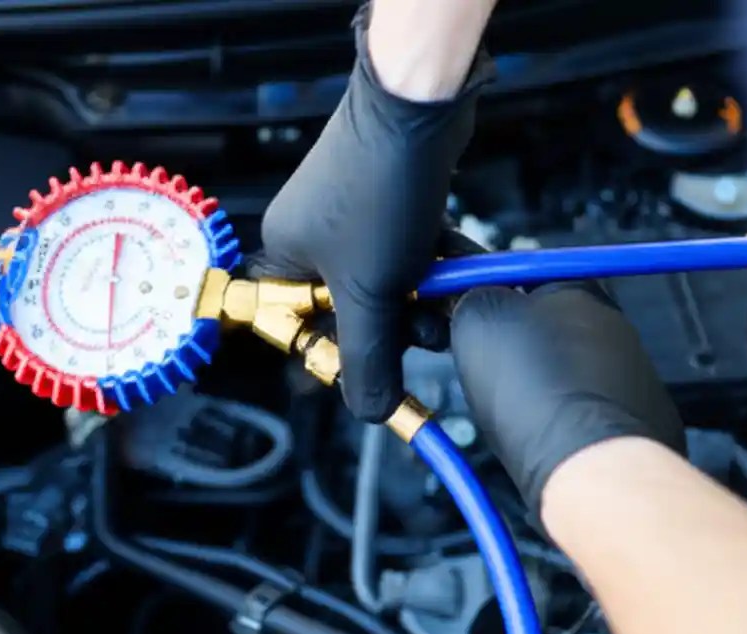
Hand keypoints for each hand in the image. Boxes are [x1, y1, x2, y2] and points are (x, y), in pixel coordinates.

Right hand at [258, 11, 492, 421]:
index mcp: (285, 258)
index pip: (300, 328)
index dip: (340, 351)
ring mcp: (352, 217)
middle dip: (397, 323)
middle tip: (425, 322)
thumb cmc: (378, 189)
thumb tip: (370, 412)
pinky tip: (460, 267)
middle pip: (354, 311)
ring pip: (389, 285)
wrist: (417, 108)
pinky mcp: (389, 201)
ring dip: (424, 297)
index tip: (378, 366)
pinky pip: (410, 254)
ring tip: (448, 291)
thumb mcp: (370, 293)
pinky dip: (435, 265)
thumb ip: (367, 358)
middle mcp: (312, 237)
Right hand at [451, 283, 686, 513]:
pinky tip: (544, 436)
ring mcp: (632, 374)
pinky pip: (585, 411)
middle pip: (544, 327)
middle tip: (485, 373)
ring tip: (515, 414)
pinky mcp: (638, 420)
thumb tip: (470, 298)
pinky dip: (563, 421)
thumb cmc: (537, 393)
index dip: (485, 303)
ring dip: (536, 388)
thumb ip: (472, 297)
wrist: (590, 467)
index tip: (464, 326)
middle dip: (511, 348)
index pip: (521, 279)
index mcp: (579, 286)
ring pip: (563, 372)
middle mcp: (614, 324)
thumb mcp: (477, 322)